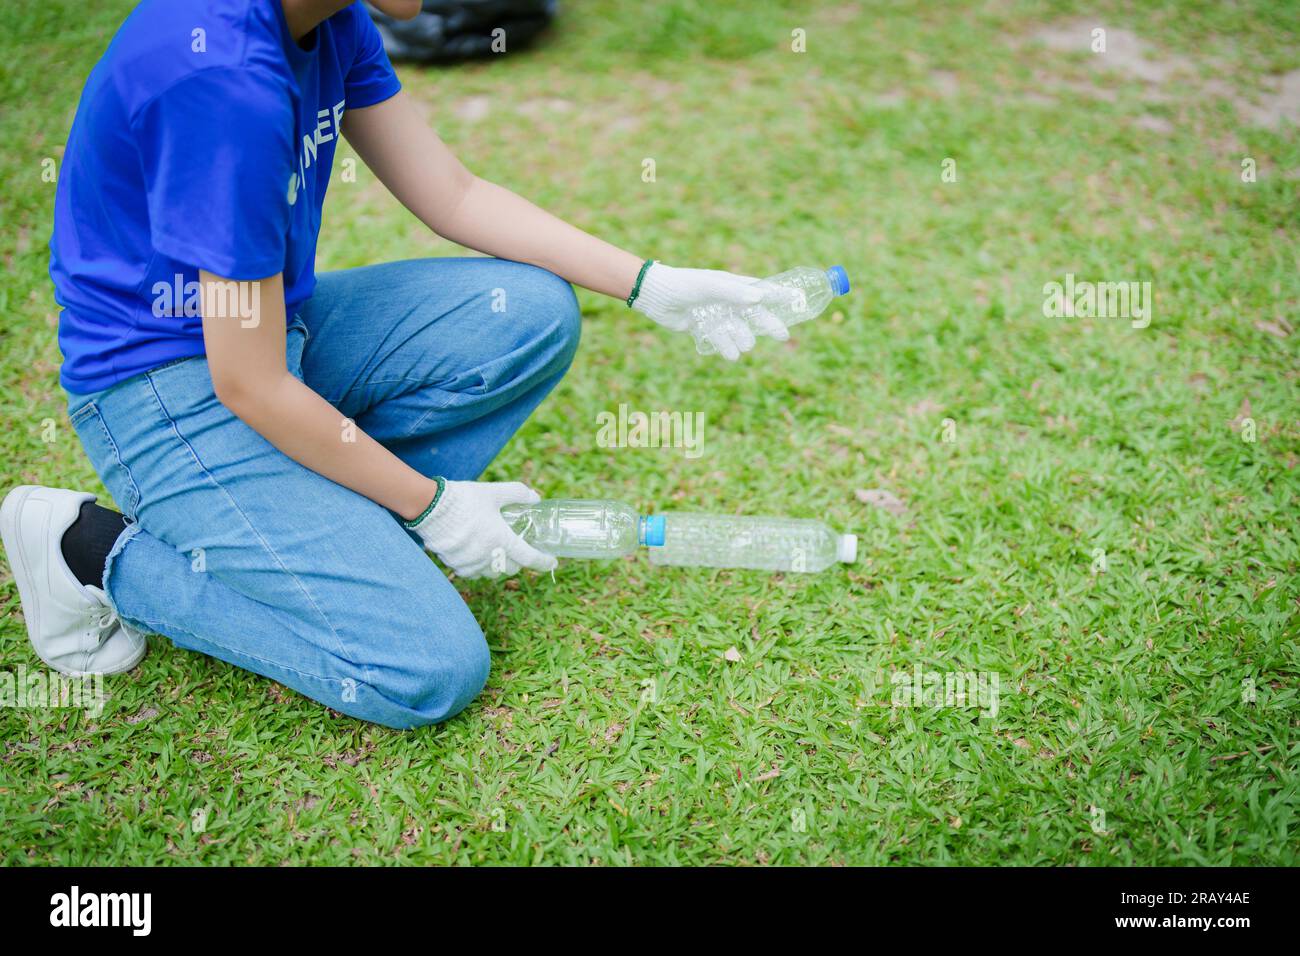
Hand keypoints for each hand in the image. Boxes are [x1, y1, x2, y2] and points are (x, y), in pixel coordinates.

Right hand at [407, 479, 556, 578]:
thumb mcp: (494, 492)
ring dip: (497, 565)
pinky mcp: (455, 564)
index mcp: (501, 540)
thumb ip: (517, 493)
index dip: (543, 562)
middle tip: (517, 549)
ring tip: (495, 551)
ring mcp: (470, 563)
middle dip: (517, 561)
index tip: (552, 561)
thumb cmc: (464, 499)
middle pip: (510, 568)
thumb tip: (535, 497)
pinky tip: (475, 554)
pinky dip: (477, 566)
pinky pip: (472, 572)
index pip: (529, 558)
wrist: (430, 507)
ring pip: (491, 573)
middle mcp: (488, 556)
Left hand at [630, 262, 788, 360]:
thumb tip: (759, 299)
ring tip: (743, 348)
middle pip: (754, 313)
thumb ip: (733, 292)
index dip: (778, 294)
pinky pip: (719, 339)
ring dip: (743, 339)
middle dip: (768, 324)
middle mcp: (727, 299)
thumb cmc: (684, 285)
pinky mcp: (703, 326)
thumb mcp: (709, 286)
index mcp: (732, 284)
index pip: (761, 289)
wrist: (656, 296)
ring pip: (737, 329)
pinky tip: (731, 355)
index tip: (797, 298)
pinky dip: (725, 347)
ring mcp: (715, 313)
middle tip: (783, 336)